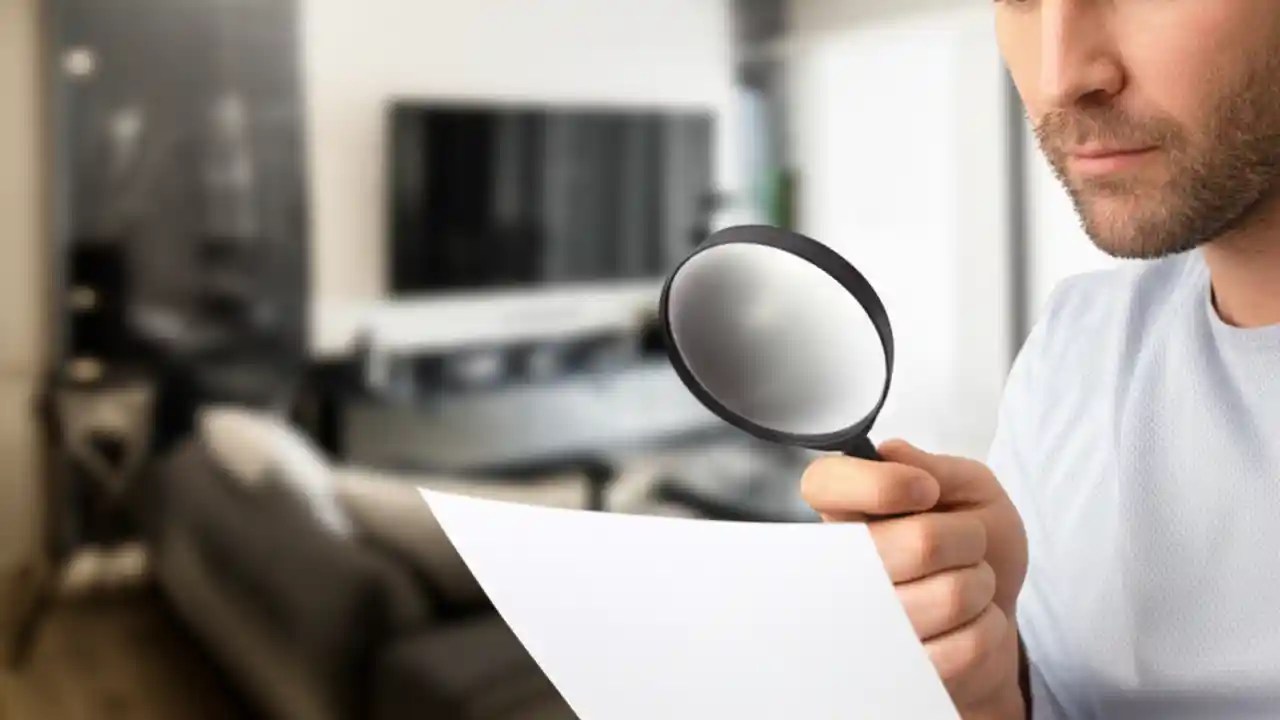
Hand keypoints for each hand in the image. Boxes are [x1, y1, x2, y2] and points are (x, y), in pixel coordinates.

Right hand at [801, 439, 1027, 717]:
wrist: (994, 612)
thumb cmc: (977, 545)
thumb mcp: (971, 489)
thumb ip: (937, 468)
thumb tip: (891, 454)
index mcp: (850, 514)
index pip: (823, 485)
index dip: (880, 484)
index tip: (924, 490)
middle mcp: (846, 569)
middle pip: (919, 544)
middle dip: (965, 538)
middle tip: (964, 543)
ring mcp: (871, 625)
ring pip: (950, 597)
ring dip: (980, 585)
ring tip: (968, 583)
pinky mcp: (903, 670)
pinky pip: (968, 644)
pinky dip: (988, 625)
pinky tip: (970, 621)